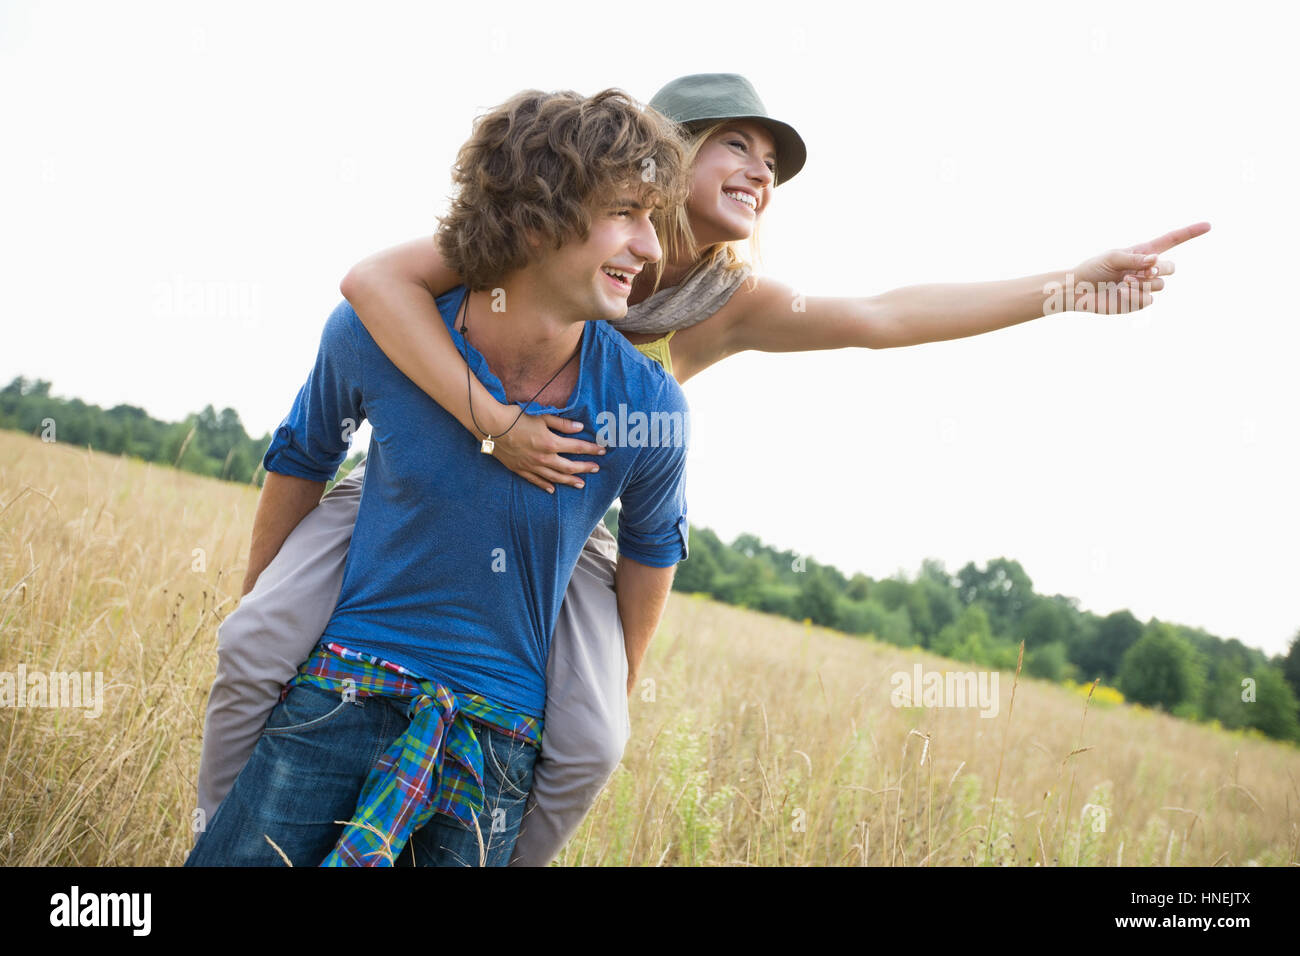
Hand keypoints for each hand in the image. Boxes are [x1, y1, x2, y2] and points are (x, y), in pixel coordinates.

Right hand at [488, 411, 606, 493]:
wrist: (492, 427)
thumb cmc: (517, 417)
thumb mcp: (542, 416)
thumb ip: (563, 424)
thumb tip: (580, 428)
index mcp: (551, 443)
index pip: (577, 448)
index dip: (591, 450)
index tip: (602, 451)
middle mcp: (543, 458)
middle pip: (569, 467)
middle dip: (585, 468)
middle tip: (596, 469)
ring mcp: (531, 466)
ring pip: (555, 478)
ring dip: (569, 481)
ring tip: (581, 484)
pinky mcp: (520, 470)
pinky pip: (536, 481)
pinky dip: (545, 486)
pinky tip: (553, 490)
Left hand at [1068, 221, 1209, 313]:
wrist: (1079, 291)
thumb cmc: (1093, 269)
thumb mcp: (1112, 257)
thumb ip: (1134, 258)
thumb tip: (1155, 260)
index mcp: (1143, 253)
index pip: (1171, 241)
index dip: (1190, 233)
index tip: (1208, 225)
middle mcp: (1147, 269)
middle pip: (1171, 267)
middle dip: (1161, 268)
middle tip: (1145, 270)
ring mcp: (1144, 287)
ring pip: (1160, 284)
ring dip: (1144, 282)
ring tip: (1124, 281)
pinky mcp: (1137, 302)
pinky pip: (1148, 299)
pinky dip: (1136, 295)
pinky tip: (1121, 292)